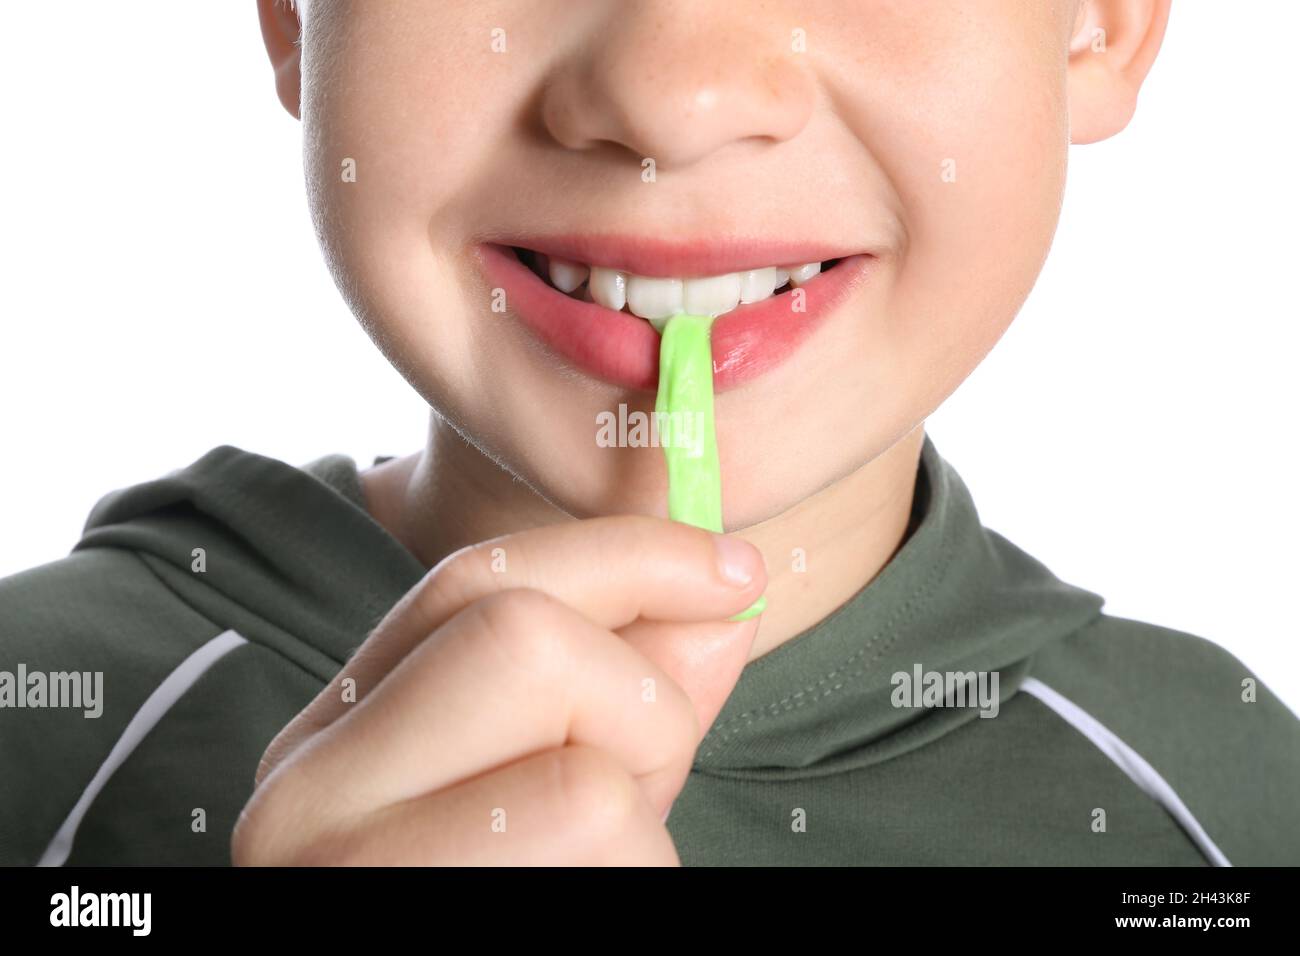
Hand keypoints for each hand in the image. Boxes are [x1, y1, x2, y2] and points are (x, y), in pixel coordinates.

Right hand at [231, 515, 766, 864]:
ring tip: (589, 878)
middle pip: (521, 639)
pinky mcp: (413, 931)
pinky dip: (634, 889)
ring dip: (639, 834)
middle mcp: (308, 798)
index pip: (478, 580)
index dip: (628, 556)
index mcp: (338, 734)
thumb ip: (634, 693)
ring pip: (586, 783)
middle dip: (634, 705)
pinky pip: (599, 861)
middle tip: (635, 787)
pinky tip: (573, 908)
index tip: (736, 569)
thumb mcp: (563, 792)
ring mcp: (346, 884)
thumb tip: (724, 596)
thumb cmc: (515, 896)